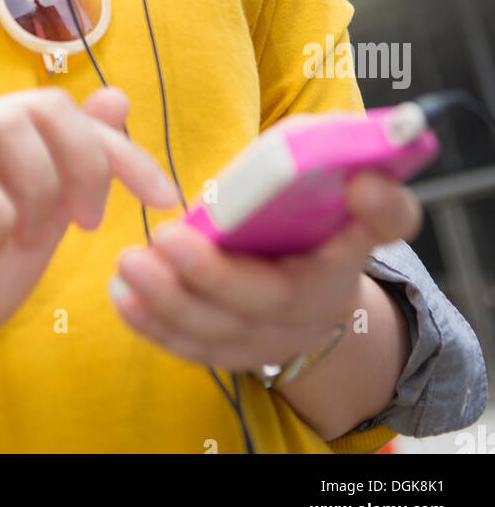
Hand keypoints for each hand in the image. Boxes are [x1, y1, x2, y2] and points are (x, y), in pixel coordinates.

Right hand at [0, 85, 178, 399]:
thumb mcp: (47, 218)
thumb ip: (77, 163)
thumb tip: (117, 98)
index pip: (68, 112)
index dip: (124, 151)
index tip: (165, 198)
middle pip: (41, 106)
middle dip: (86, 161)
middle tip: (89, 221)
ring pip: (5, 126)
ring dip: (41, 187)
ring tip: (34, 238)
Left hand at [109, 169, 422, 373]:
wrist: (308, 282)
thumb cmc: (309, 214)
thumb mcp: (328, 177)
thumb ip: (334, 156)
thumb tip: (348, 153)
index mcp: (353, 243)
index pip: (382, 224)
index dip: (379, 207)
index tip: (363, 184)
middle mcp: (324, 300)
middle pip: (272, 298)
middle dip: (213, 274)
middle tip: (163, 238)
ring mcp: (280, 337)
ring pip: (225, 332)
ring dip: (171, 302)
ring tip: (128, 265)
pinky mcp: (239, 353)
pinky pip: (198, 350)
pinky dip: (158, 327)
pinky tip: (124, 300)